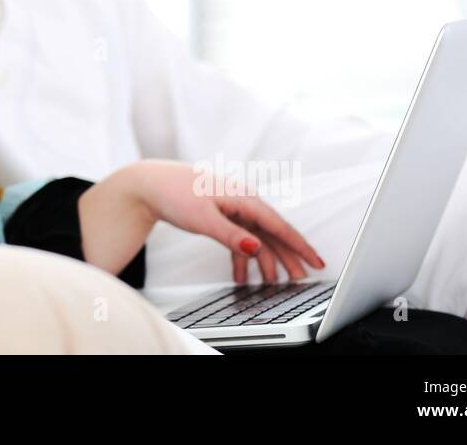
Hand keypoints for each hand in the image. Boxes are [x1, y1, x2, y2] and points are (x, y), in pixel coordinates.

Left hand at [77, 160, 325, 284]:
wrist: (149, 183)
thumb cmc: (173, 192)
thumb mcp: (203, 218)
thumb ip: (231, 235)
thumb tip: (256, 247)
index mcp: (243, 198)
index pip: (279, 226)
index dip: (300, 246)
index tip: (317, 262)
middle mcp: (242, 202)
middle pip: (272, 234)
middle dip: (287, 258)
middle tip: (301, 280)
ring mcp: (231, 208)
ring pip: (256, 238)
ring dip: (264, 261)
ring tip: (272, 284)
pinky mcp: (220, 215)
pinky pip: (239, 238)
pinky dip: (242, 258)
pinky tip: (241, 277)